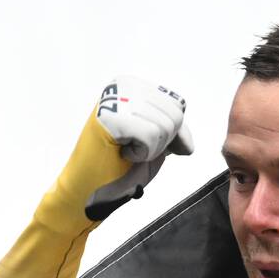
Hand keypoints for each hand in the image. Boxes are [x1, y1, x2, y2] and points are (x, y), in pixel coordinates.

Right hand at [85, 75, 193, 219]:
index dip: (170, 135)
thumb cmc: (119, 168)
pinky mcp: (110, 115)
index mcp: (135, 86)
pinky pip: (150, 135)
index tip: (144, 143)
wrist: (90, 191)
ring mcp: (116, 98)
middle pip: (175, 115)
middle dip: (160, 143)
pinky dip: (141, 153)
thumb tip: (187, 142)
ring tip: (125, 150)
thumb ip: (176, 132)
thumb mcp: (157, 146)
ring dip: (149, 150)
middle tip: (132, 148)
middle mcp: (124, 85)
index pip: (178, 106)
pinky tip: (122, 152)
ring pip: (165, 126)